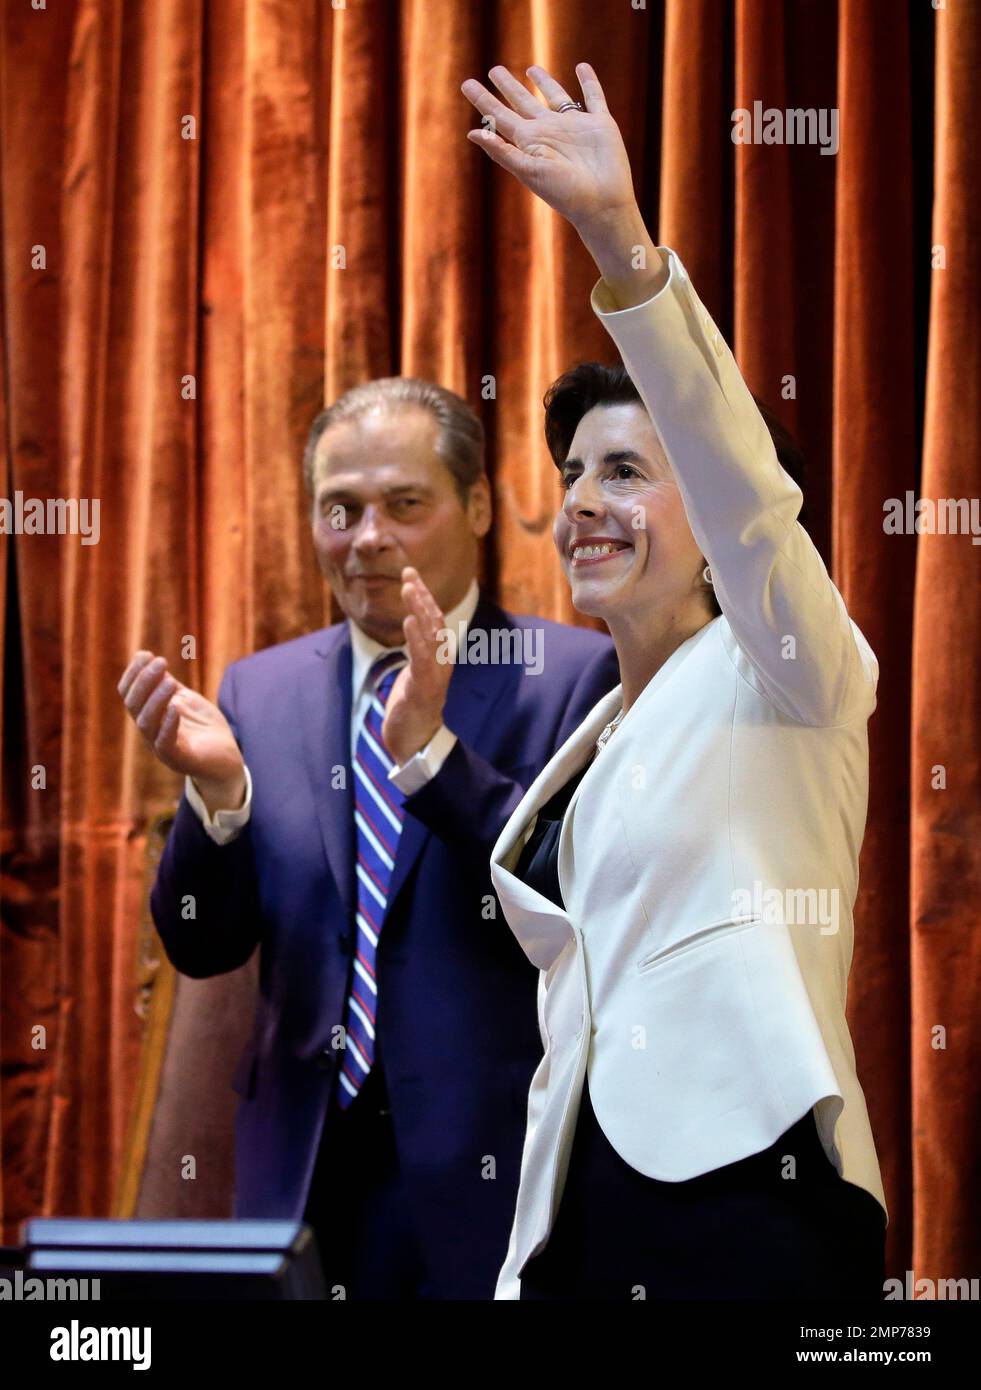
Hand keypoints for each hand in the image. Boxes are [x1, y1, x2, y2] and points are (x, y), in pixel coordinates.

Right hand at [118, 651, 245, 813]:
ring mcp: (163, 748)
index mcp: (149, 717)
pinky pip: (166, 744)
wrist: (227, 760)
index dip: (134, 674)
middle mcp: (150, 732)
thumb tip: (149, 658)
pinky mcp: (180, 760)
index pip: (129, 695)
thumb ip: (168, 685)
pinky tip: (175, 706)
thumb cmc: (204, 730)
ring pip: (147, 723)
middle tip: (160, 661)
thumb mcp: (185, 700)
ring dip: (156, 699)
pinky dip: (169, 724)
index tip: (145, 655)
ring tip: (170, 681)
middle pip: (134, 706)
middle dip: (145, 681)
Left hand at [381, 568, 453, 765]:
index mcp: (438, 657)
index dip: (423, 596)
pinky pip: (423, 660)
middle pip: (434, 622)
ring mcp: (435, 676)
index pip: (433, 620)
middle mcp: (441, 663)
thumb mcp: (414, 672)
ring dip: (420, 610)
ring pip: (431, 636)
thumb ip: (417, 649)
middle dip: (422, 596)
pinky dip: (417, 639)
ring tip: (409, 590)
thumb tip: (414, 625)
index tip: (410, 574)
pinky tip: (409, 622)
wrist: (416, 744)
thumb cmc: (413, 708)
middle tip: (409, 573)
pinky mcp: (424, 690)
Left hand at [461, 63, 635, 235]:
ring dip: (544, 82)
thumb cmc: (564, 192)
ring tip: (531, 69)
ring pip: (555, 96)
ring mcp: (574, 126)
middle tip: (494, 70)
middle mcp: (549, 131)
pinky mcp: (600, 124)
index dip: (483, 100)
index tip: (467, 84)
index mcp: (530, 142)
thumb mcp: (529, 171)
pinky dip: (589, 82)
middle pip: (523, 102)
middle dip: (508, 86)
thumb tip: (472, 132)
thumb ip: (502, 152)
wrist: (601, 204)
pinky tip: (582, 67)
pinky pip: (594, 97)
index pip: (501, 116)